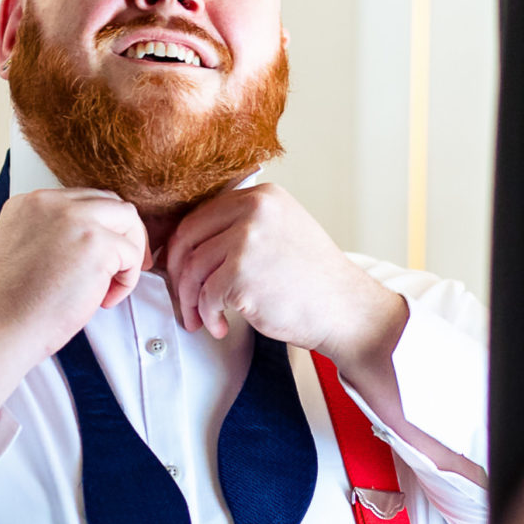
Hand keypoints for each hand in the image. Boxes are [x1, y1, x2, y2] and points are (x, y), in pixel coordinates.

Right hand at [0, 187, 148, 385]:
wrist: (0, 326)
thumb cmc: (12, 304)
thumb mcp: (25, 249)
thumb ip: (54, 234)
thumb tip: (94, 241)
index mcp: (30, 202)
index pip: (82, 200)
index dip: (100, 228)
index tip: (103, 253)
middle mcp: (51, 202)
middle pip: (110, 203)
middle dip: (125, 233)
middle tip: (127, 265)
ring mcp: (75, 219)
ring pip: (128, 219)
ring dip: (130, 253)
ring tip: (111, 286)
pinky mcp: (96, 243)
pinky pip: (132, 254)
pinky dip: (126, 281)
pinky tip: (102, 300)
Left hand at [158, 184, 404, 367]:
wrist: (345, 308)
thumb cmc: (312, 279)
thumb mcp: (282, 231)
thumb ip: (243, 225)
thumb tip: (188, 242)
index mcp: (262, 196)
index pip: (200, 215)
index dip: (182, 247)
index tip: (179, 270)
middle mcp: (254, 210)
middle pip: (188, 238)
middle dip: (178, 274)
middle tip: (183, 299)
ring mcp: (247, 241)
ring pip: (192, 269)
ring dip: (191, 301)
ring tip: (202, 319)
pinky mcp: (243, 274)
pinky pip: (206, 296)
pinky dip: (207, 316)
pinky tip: (220, 327)